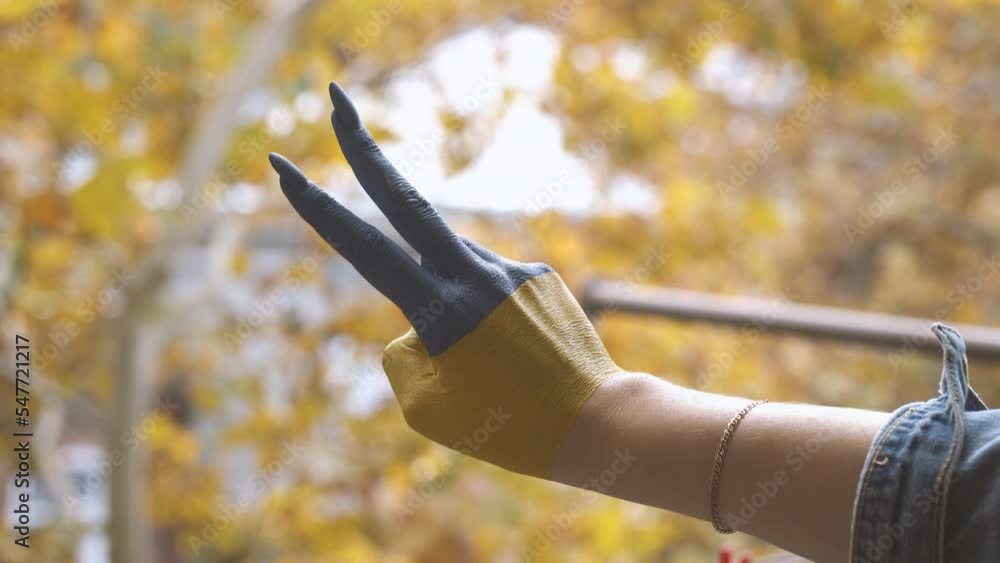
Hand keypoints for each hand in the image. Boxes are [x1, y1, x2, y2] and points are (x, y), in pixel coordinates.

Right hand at [268, 82, 623, 476]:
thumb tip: (419, 313)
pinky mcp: (537, 274)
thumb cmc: (502, 426)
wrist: (593, 419)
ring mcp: (509, 269)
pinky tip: (513, 350)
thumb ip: (407, 348)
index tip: (284, 168)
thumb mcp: (427, 404)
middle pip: (408, 200)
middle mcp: (474, 276)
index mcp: (438, 311)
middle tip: (338, 99)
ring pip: (452, 261)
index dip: (317, 209)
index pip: (365, 249)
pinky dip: (484, 313)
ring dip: (445, 295)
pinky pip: (489, 283)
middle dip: (364, 148)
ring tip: (483, 356)